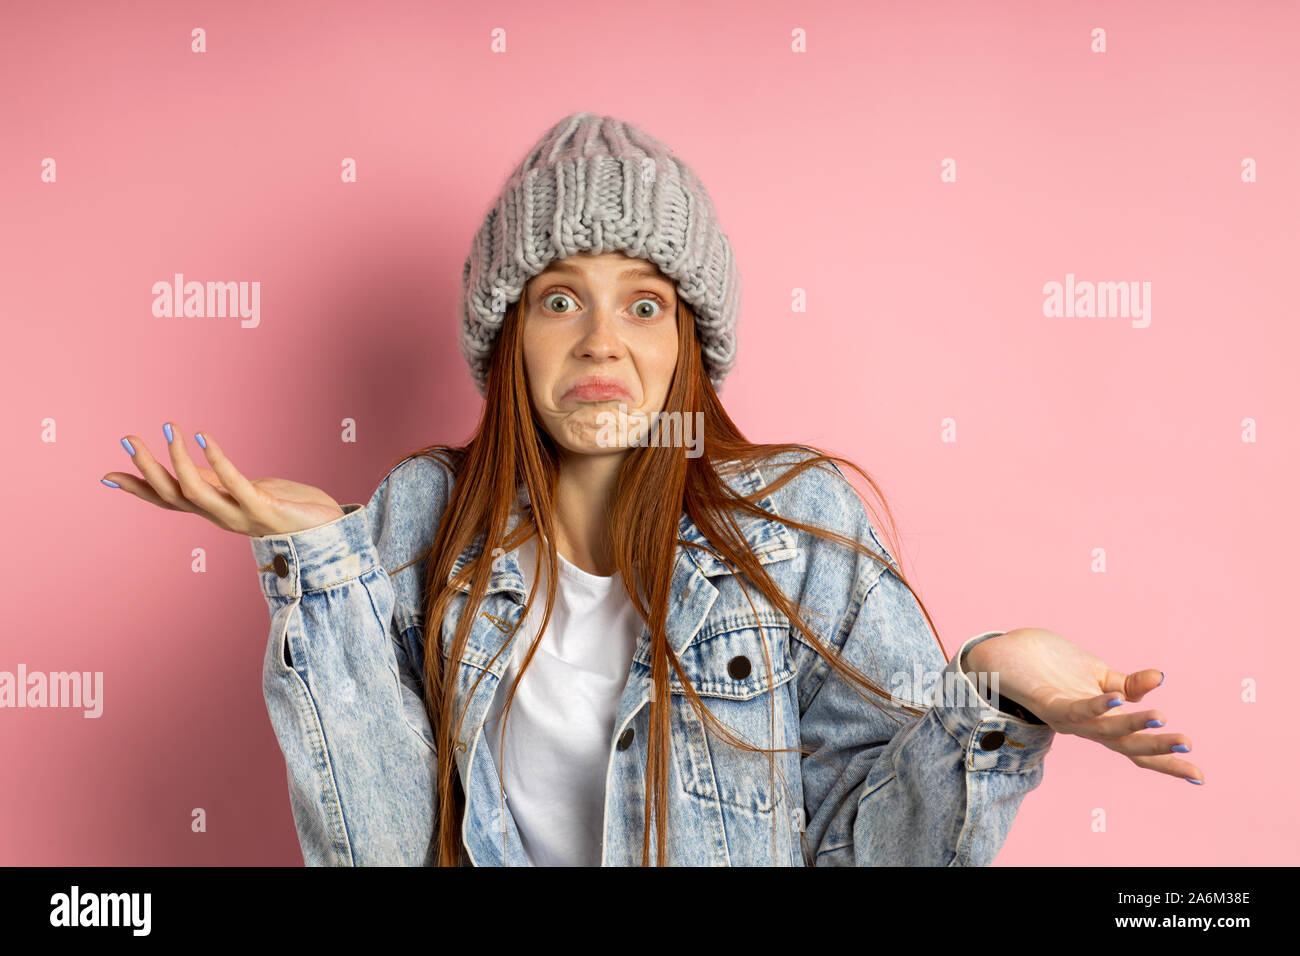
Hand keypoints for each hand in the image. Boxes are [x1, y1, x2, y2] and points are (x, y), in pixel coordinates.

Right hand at [102, 422, 345, 536]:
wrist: (329, 531)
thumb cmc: (288, 507)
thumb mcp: (243, 490)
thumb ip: (217, 481)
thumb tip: (188, 466)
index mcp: (215, 510)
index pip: (168, 501)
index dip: (139, 489)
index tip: (106, 475)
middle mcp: (222, 517)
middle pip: (173, 496)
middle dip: (148, 469)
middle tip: (129, 439)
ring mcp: (241, 516)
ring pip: (196, 492)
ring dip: (178, 461)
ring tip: (170, 430)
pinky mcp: (264, 509)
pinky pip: (235, 485)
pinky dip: (218, 461)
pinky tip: (206, 438)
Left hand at [964, 627, 1203, 783]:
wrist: (1004, 652)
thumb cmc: (1050, 665)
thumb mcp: (1098, 674)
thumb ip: (1128, 684)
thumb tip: (1161, 679)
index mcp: (1101, 722)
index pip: (1138, 747)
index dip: (1167, 761)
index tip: (1201, 777)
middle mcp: (1085, 727)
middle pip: (1127, 747)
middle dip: (1158, 749)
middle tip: (1189, 745)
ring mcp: (1066, 718)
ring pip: (1104, 730)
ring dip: (1132, 727)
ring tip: (1162, 719)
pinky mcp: (1047, 702)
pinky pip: (1074, 709)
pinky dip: (1095, 705)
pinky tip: (1115, 698)